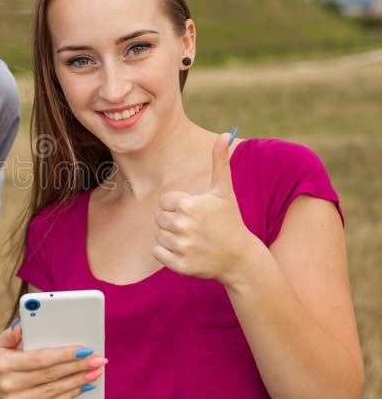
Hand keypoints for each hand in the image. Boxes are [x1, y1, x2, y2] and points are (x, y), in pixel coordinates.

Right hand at [0, 320, 106, 398]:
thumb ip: (11, 334)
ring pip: (54, 390)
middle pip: (50, 375)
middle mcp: (8, 385)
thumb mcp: (0, 346)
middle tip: (98, 359)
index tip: (84, 349)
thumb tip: (22, 323)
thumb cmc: (2, 364)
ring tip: (95, 372)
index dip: (63, 354)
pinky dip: (70, 394)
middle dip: (77, 366)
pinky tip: (84, 386)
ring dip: (78, 381)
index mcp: (3, 364)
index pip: (39, 359)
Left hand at [153, 133, 261, 285]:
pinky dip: (167, 254)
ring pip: (158, 235)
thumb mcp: (224, 191)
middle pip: (159, 218)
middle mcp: (183, 225)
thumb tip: (223, 134)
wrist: (240, 257)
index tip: (196, 212)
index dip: (178, 206)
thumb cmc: (230, 220)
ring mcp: (181, 246)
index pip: (165, 202)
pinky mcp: (179, 265)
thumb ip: (220, 161)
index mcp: (189, 205)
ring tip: (193, 239)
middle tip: (195, 227)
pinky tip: (186, 251)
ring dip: (172, 237)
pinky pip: (157, 253)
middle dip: (174, 221)